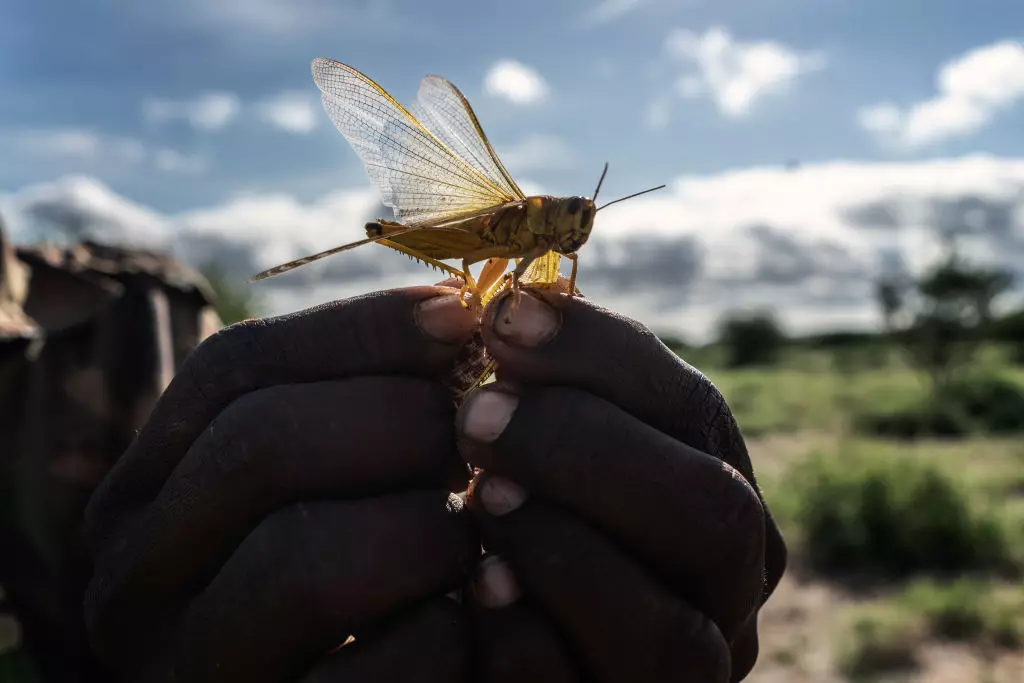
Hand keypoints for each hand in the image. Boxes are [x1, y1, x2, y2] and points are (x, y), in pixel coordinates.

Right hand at [82, 285, 481, 682]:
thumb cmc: (354, 574)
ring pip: (304, 559)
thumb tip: (452, 313)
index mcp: (143, 496)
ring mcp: (190, 673)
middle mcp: (133, 583)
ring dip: (427, 531)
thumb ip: (357, 399)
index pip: (232, 368)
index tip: (462, 317)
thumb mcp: (327, 476)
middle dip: (399, 423)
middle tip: (475, 441)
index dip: (359, 330)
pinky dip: (446, 635)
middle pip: (258, 445)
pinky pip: (371, 674)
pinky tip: (466, 619)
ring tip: (471, 533)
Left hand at [457, 283, 786, 682]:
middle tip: (477, 417)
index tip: (503, 319)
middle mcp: (727, 585)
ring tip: (476, 498)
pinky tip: (470, 592)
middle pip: (713, 514)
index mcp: (716, 490)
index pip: (693, 411)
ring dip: (559, 547)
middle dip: (587, 450)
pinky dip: (523, 638)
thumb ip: (552, 389)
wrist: (494, 645)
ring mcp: (688, 670)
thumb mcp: (547, 445)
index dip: (601, 357)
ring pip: (666, 628)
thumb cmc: (518, 520)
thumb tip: (515, 299)